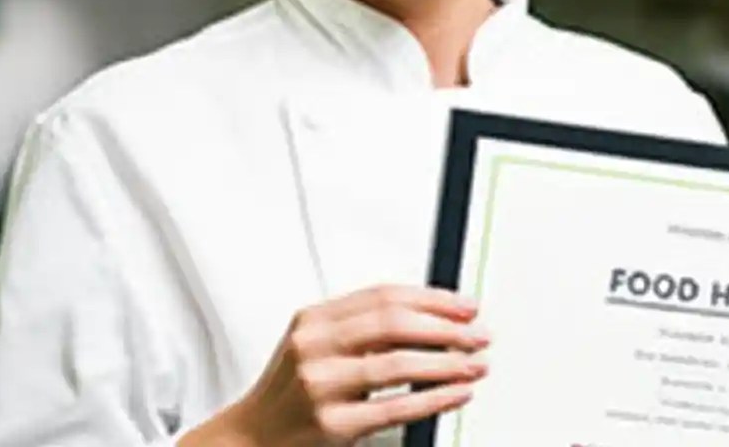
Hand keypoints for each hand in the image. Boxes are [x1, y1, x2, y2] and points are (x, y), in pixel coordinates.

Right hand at [181, 285, 489, 446]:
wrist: (251, 439)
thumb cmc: (290, 391)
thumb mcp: (315, 344)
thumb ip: (362, 326)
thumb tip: (432, 316)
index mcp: (314, 319)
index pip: (384, 296)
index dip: (432, 298)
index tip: (465, 305)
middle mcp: (314, 347)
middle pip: (394, 323)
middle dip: (446, 327)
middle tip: (478, 333)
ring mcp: (322, 386)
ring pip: (399, 364)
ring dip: (448, 363)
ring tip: (475, 363)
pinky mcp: (332, 425)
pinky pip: (395, 408)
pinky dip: (434, 399)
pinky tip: (456, 393)